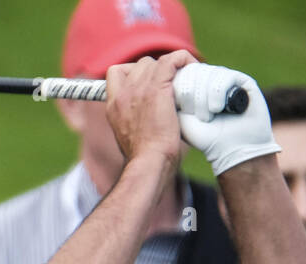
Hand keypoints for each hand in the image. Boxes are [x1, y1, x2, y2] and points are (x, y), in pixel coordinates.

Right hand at [105, 50, 194, 170]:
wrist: (149, 162)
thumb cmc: (145, 159)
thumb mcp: (128, 138)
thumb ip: (132, 122)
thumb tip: (145, 121)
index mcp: (114, 106)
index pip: (116, 73)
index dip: (134, 73)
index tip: (147, 85)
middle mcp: (123, 94)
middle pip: (140, 65)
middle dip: (156, 72)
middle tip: (171, 87)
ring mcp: (139, 89)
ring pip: (155, 62)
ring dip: (170, 68)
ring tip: (183, 82)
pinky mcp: (158, 89)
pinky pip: (172, 60)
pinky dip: (183, 60)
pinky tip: (191, 68)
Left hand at [174, 64, 279, 175]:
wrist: (231, 150)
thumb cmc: (205, 138)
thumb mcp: (181, 117)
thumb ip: (173, 95)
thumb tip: (169, 74)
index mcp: (197, 86)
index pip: (184, 72)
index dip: (183, 90)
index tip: (186, 112)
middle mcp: (213, 80)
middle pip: (195, 71)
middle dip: (193, 96)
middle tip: (200, 117)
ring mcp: (229, 79)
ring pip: (209, 74)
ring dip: (204, 99)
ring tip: (209, 116)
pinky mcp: (244, 82)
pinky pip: (225, 76)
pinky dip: (217, 93)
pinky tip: (218, 108)